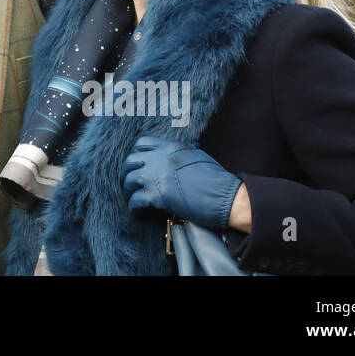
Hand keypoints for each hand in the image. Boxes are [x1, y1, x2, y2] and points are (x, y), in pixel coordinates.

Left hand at [119, 135, 241, 229]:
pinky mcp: (158, 195)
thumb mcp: (199, 157)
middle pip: (130, 161)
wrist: (228, 197)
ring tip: (131, 198)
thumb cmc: (219, 180)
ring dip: (128, 190)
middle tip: (128, 182)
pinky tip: (137, 212)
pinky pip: (135, 200)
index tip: (134, 163)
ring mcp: (158, 175)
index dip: (135, 154)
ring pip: (129, 180)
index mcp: (172, 147)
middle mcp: (161, 158)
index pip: (142, 143)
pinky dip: (134, 207)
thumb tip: (178, 155)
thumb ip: (183, 153)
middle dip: (126, 172)